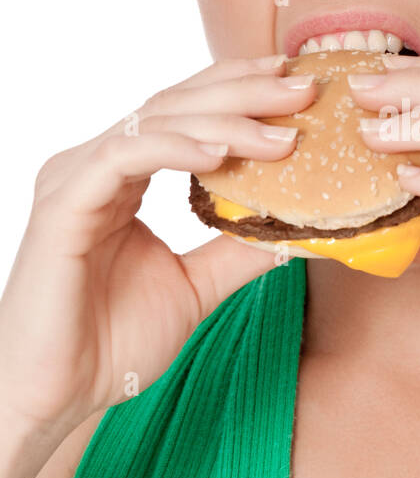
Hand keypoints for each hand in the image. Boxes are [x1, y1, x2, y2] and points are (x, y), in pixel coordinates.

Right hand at [0, 55, 317, 435]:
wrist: (55, 395)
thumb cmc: (110, 343)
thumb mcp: (196, 286)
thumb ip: (240, 250)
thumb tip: (305, 228)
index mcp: (122, 176)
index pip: (184, 112)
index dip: (238, 89)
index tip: (296, 83)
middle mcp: (97, 166)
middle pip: (176, 104)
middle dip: (244, 91)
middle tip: (304, 87)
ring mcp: (77, 179)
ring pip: (155, 121)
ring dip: (225, 120)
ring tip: (281, 131)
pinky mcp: (64, 203)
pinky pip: (123, 156)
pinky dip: (175, 148)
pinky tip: (221, 154)